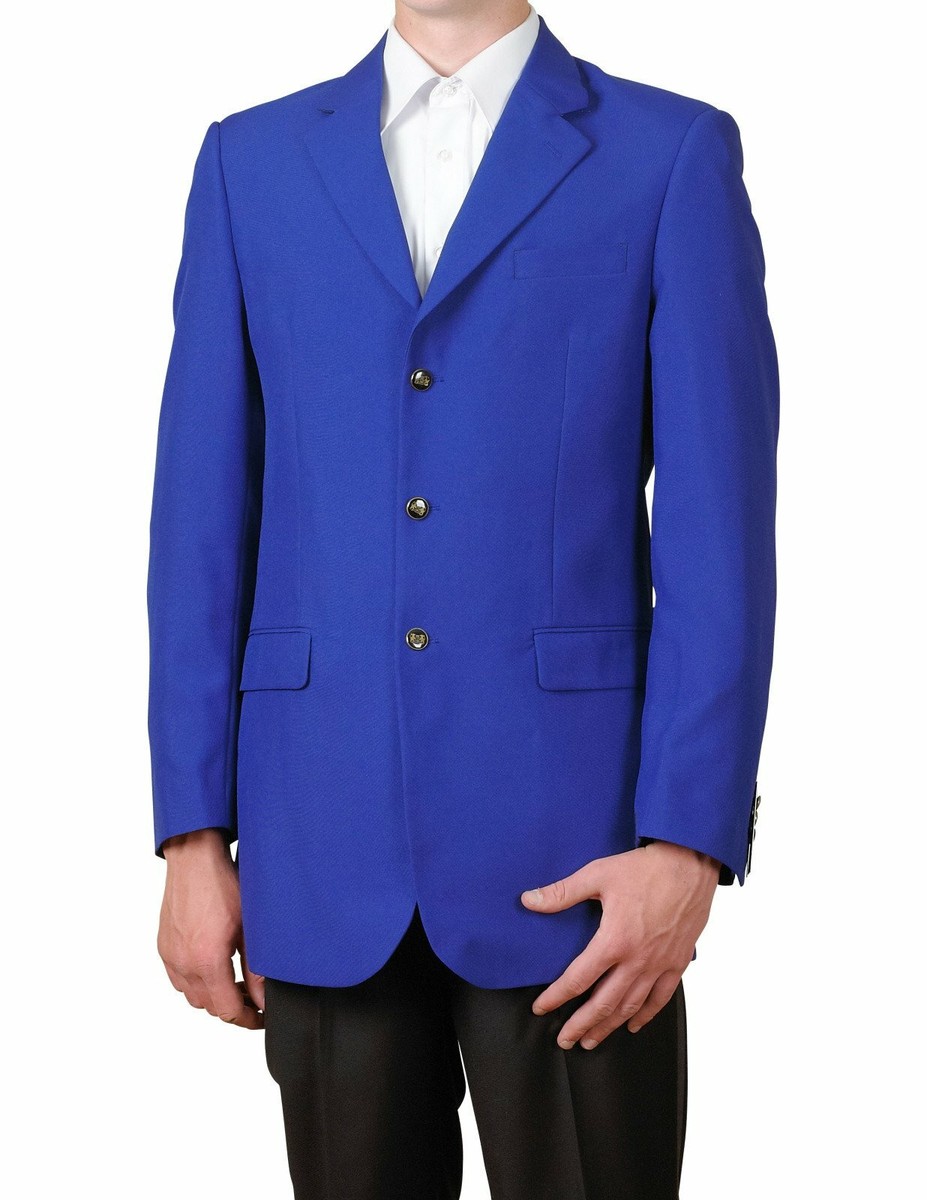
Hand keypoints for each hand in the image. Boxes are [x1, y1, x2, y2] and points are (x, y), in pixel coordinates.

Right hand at [158, 828, 264, 1028]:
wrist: (195, 857)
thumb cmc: (224, 884)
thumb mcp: (250, 927)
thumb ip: (257, 969)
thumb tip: (264, 998)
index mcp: (207, 961)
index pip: (227, 1010)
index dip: (247, 1019)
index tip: (261, 1017)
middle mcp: (183, 963)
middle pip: (208, 1006)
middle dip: (232, 1007)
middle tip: (253, 998)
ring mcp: (170, 955)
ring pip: (191, 995)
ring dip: (212, 995)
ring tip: (235, 982)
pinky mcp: (164, 945)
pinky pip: (178, 977)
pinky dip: (195, 981)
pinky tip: (212, 965)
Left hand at [521, 841, 720, 1047]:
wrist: (690, 863)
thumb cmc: (645, 868)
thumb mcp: (598, 874)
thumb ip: (562, 893)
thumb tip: (528, 900)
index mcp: (614, 941)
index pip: (578, 979)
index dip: (556, 997)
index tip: (541, 1008)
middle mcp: (637, 960)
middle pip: (603, 1003)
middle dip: (581, 1024)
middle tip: (564, 1040)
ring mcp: (659, 965)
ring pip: (630, 1007)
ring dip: (609, 1026)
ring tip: (591, 1040)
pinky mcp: (677, 963)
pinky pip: (661, 999)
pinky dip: (645, 1015)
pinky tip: (633, 1024)